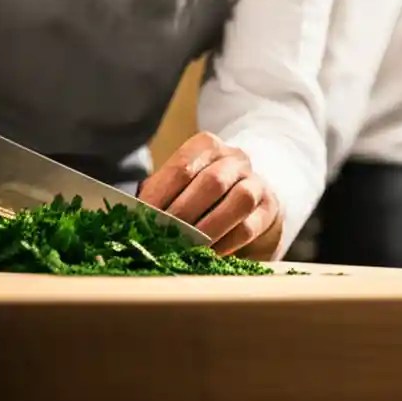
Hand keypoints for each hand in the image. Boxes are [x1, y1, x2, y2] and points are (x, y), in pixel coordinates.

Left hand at [138, 132, 283, 258]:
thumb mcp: (181, 184)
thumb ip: (160, 195)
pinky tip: (207, 254)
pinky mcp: (269, 208)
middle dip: (184, 212)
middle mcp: (235, 158)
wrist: (249, 191)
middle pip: (211, 182)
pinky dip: (226, 243)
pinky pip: (249, 226)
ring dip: (209, 227)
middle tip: (163, 236)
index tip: (142, 217)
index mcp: (207, 146)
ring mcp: (256, 182)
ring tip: (186, 247)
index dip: (161, 193)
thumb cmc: (202, 191)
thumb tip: (132, 219)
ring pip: (238, 201)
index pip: (182, 166)